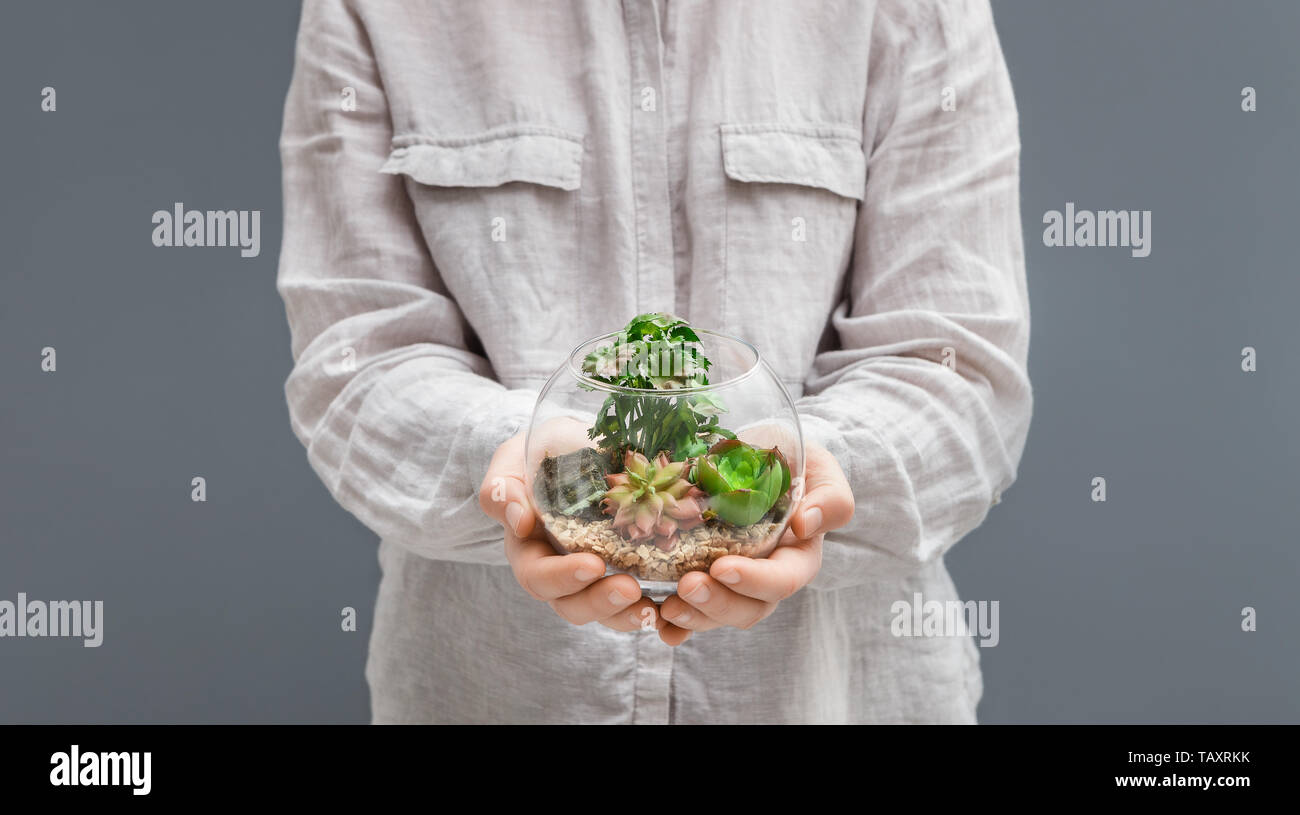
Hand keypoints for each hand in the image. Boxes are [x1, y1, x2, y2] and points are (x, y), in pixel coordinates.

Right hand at [479, 430, 660, 632]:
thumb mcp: (512, 462)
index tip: (592, 565)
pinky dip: (657, 613)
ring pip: (607, 611)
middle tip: (630, 589)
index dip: (563, 578)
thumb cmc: (539, 455)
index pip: (539, 577)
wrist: (576, 449)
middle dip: (601, 603)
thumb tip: (519, 520)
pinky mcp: (628, 572)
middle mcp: (561, 573)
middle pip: (574, 605)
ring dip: (629, 615)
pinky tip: (676, 613)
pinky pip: (638, 603)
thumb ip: (502, 489)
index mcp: (529, 552)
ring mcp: (596, 578)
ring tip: (654, 608)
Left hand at [657, 443, 853, 645]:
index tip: (723, 568)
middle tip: (687, 586)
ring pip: (716, 614)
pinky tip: (657, 619)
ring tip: (667, 606)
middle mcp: (765, 577)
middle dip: (717, 603)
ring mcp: (733, 582)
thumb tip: (806, 524)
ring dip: (692, 615)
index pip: (783, 580)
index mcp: (797, 557)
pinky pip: (691, 609)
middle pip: (747, 608)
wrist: (759, 456)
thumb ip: (829, 498)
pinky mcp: (704, 577)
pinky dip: (675, 622)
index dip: (754, 580)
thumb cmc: (795, 464)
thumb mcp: (821, 471)